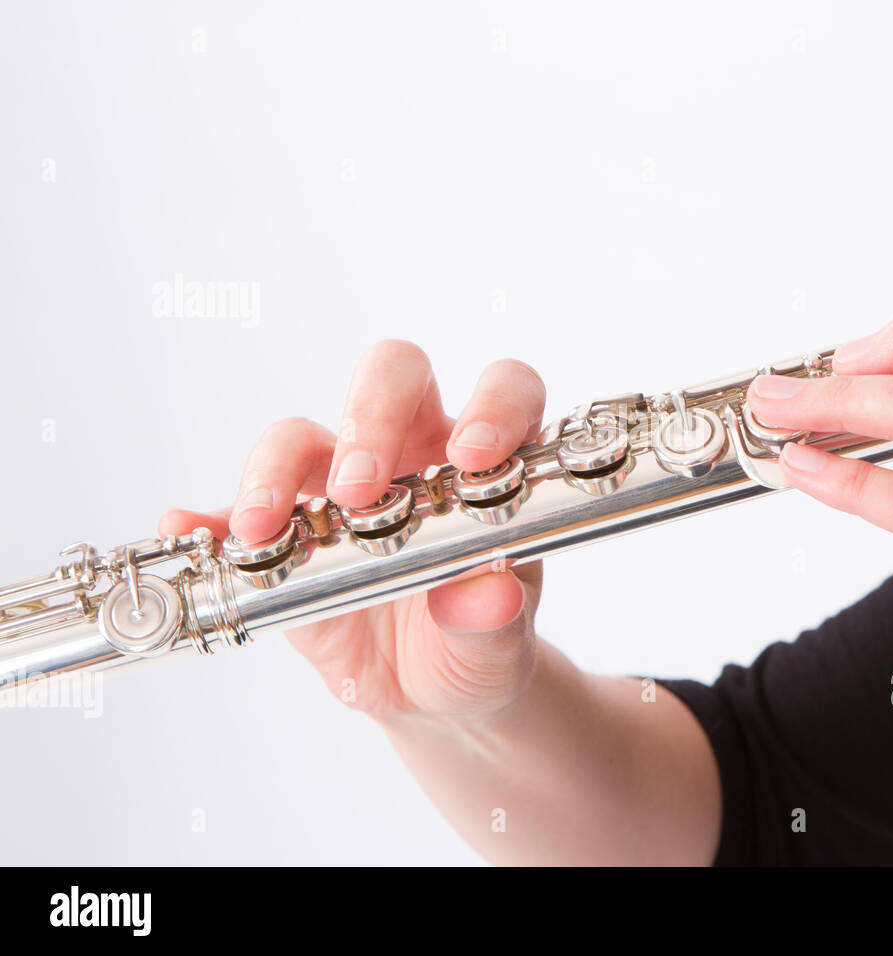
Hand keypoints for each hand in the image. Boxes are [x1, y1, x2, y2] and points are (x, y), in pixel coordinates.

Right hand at [159, 340, 547, 720]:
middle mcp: (414, 451)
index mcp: (482, 463)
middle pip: (391, 377)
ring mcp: (340, 483)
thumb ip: (494, 619)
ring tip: (263, 528)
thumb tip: (489, 597)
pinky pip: (234, 511)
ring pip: (300, 436)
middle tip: (357, 489)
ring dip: (275, 470)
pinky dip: (210, 517)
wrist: (430, 695)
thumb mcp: (494, 646)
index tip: (470, 456)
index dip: (492, 406)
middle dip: (370, 417)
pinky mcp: (284, 533)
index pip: (503, 391)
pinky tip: (188, 529)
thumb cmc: (474, 645)